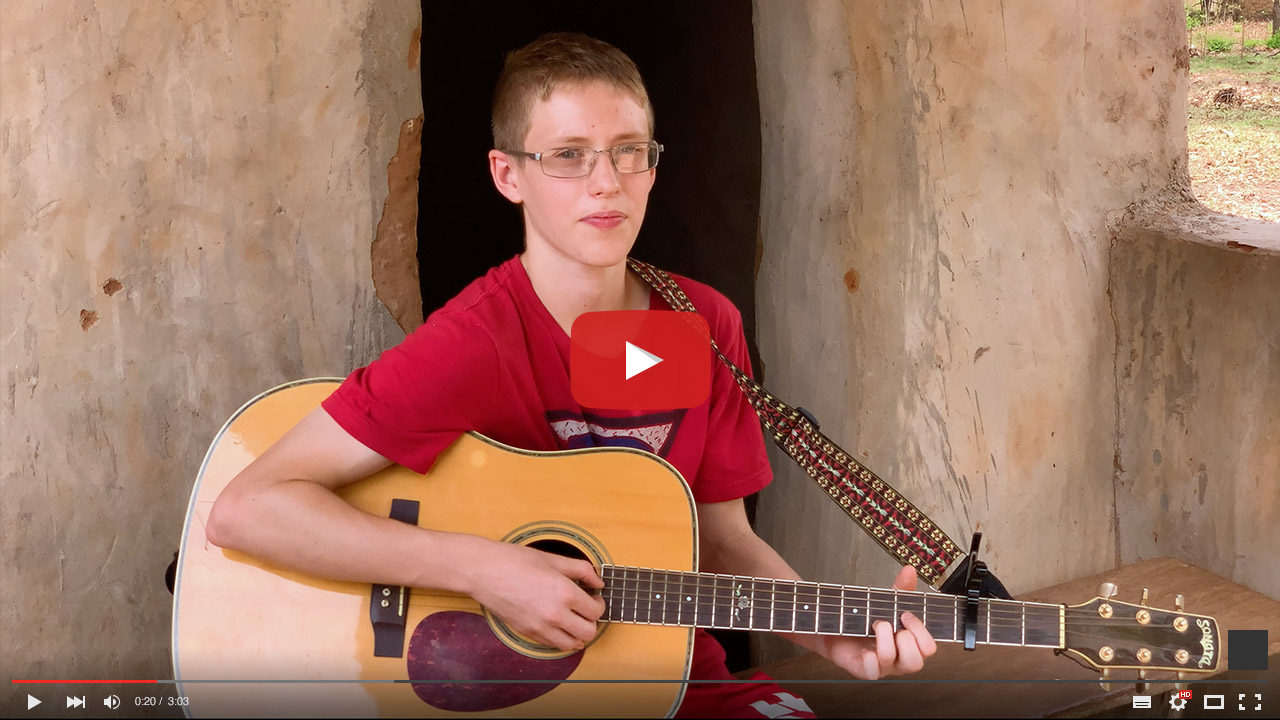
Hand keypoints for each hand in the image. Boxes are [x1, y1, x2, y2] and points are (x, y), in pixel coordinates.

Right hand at [465, 541, 604, 651]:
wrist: (483, 571)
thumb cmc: (515, 560)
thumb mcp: (553, 558)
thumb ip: (582, 570)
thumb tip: (598, 581)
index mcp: (565, 593)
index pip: (596, 611)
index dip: (599, 604)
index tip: (594, 597)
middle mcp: (555, 615)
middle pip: (588, 632)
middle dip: (592, 621)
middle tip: (586, 609)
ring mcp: (540, 627)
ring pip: (573, 644)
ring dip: (578, 633)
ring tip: (573, 618)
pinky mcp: (527, 633)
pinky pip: (553, 645)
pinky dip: (561, 638)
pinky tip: (558, 623)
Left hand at [820, 565, 937, 679]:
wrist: (835, 626)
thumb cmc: (865, 618)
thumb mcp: (885, 602)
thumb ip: (900, 588)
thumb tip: (910, 570)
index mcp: (908, 644)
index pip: (928, 647)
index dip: (920, 631)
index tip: (905, 614)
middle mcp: (898, 659)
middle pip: (917, 662)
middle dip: (906, 639)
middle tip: (891, 622)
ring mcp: (882, 666)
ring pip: (895, 663)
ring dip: (886, 639)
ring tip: (875, 626)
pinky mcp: (863, 669)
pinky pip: (872, 672)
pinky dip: (870, 659)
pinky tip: (865, 650)